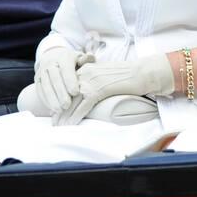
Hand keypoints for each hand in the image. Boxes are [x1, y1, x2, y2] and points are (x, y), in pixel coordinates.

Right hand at [30, 47, 91, 116]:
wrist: (52, 56)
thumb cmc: (71, 60)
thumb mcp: (79, 57)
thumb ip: (86, 59)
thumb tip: (91, 56)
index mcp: (63, 57)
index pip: (66, 69)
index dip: (70, 81)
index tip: (76, 93)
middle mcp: (50, 62)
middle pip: (55, 79)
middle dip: (61, 93)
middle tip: (67, 105)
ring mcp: (41, 71)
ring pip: (45, 85)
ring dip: (52, 99)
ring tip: (59, 110)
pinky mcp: (36, 79)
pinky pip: (39, 90)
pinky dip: (45, 100)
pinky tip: (51, 109)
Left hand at [55, 55, 175, 125]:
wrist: (142, 72)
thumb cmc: (127, 76)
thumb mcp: (105, 76)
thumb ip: (94, 82)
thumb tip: (87, 95)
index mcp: (85, 69)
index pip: (67, 87)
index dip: (60, 101)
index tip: (56, 112)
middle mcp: (85, 72)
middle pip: (67, 94)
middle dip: (59, 110)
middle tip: (55, 123)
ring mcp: (91, 80)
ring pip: (72, 101)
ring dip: (65, 116)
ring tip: (60, 127)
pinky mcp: (99, 88)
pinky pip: (84, 105)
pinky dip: (76, 117)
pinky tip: (71, 125)